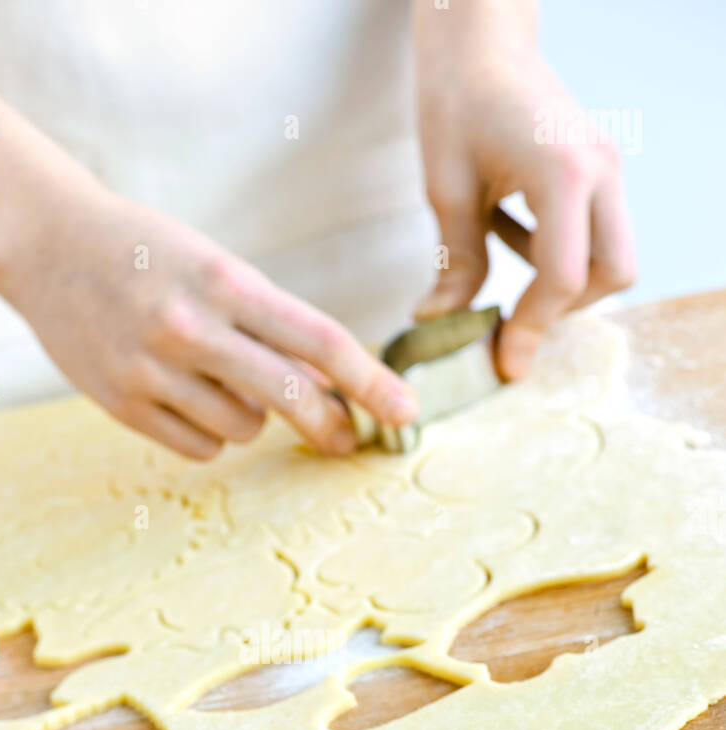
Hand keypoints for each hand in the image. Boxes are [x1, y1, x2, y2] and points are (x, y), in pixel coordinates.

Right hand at [5, 187, 417, 459]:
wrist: (45, 244)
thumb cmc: (147, 252)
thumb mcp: (216, 268)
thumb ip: (270, 325)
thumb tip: (329, 385)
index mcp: (224, 281)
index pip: (319, 338)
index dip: (370, 380)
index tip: (406, 409)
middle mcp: (190, 327)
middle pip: (289, 396)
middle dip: (330, 424)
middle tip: (348, 439)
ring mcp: (152, 370)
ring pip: (243, 428)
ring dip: (250, 417)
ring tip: (216, 379)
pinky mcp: (121, 404)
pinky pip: (199, 447)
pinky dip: (206, 433)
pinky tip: (183, 396)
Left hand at [414, 2, 636, 378]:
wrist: (479, 42)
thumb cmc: (457, 102)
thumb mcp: (446, 189)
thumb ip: (456, 261)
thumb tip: (441, 322)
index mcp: (564, 173)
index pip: (564, 277)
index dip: (533, 327)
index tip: (506, 361)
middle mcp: (601, 171)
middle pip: (614, 273)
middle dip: (566, 309)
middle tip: (514, 317)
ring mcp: (608, 168)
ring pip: (614, 256)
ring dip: (566, 282)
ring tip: (504, 257)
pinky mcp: (600, 170)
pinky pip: (598, 232)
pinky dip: (563, 252)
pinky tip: (511, 231)